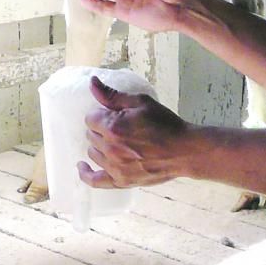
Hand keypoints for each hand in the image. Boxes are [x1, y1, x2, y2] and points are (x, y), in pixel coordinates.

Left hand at [78, 75, 194, 187]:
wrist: (183, 150)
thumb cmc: (165, 124)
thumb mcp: (141, 102)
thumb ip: (112, 95)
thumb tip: (92, 83)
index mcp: (113, 127)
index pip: (90, 118)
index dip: (100, 115)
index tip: (112, 115)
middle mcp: (110, 148)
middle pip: (91, 135)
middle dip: (100, 129)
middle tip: (118, 127)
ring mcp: (115, 167)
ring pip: (93, 153)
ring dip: (99, 146)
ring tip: (115, 142)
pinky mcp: (121, 181)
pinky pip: (95, 181)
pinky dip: (86, 174)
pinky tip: (81, 167)